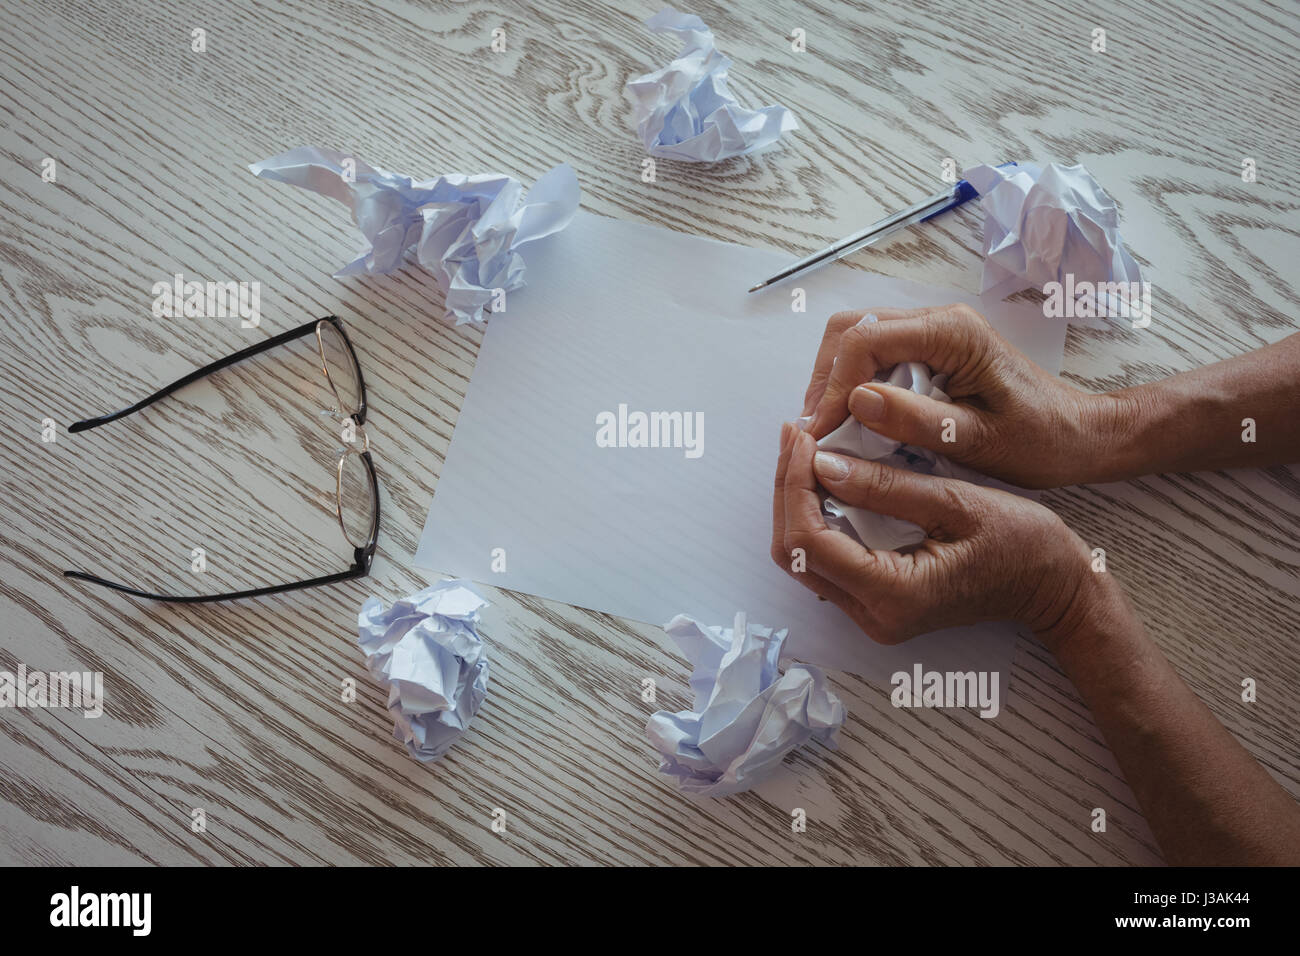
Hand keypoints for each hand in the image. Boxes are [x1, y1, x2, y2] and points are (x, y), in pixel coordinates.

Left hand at [771, 422, 1107, 648]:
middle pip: (794, 553)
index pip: (808, 541)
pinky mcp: (875, 600)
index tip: (802, 436)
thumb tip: (823, 464)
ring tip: (804, 447)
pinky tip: (824, 474)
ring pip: (803, 557)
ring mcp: (871, 613)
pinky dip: (816, 515)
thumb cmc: (1022, 546)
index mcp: (892, 595)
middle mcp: (872, 614)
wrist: (1053, 587)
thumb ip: (886, 489)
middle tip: (796, 433)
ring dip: (796, 501)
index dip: (793, 483)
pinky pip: (826, 559)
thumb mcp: (957, 503)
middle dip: (787, 488)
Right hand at [801, 305, 1119, 488]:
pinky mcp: (932, 350)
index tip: (822, 433)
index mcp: (952, 334)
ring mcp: (934, 332)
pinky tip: (853, 421)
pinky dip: (853, 384)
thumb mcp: (979, 441)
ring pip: (858, 339)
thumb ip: (918, 420)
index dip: (832, 387)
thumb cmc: (1040, 441)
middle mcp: (939, 321)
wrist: (1080, 434)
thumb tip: (857, 401)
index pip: (865, 341)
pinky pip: (876, 355)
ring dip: (834, 381)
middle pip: (851, 329)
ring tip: (829, 429)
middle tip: (817, 430)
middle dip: (824, 379)